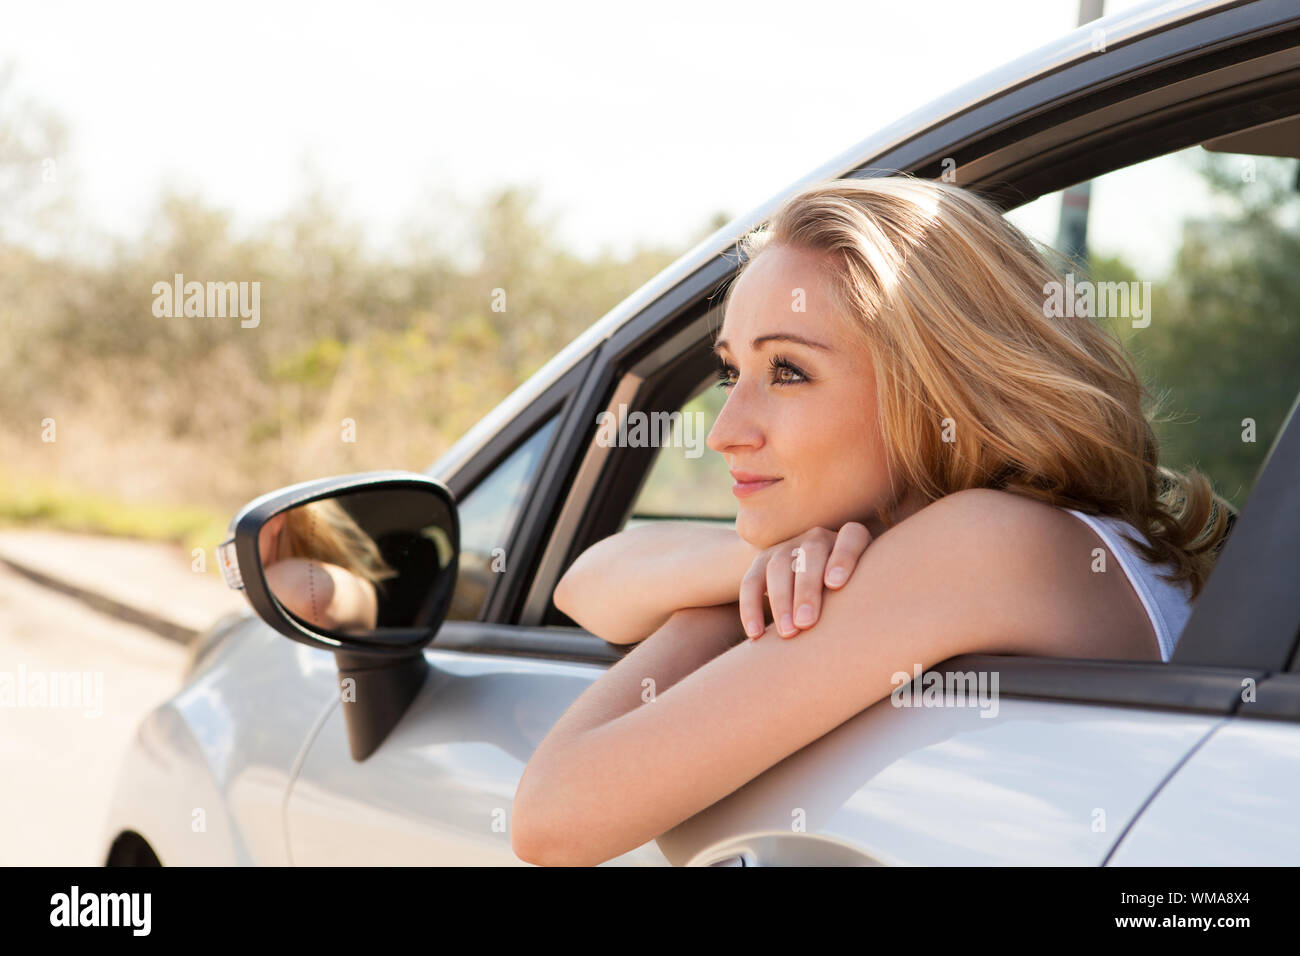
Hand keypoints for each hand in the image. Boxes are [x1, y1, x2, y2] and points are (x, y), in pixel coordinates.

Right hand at [738, 522, 872, 639]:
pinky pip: (751, 582)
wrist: (814, 583)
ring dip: (782, 601)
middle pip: (812, 553)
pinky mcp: (762, 561)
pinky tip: (757, 634)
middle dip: (807, 589)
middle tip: (807, 623)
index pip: (851, 537)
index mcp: (849, 540)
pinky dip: (751, 608)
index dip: (844, 557)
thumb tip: (874, 636)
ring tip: (788, 633)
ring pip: (780, 566)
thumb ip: (871, 600)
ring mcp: (788, 547)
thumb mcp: (864, 592)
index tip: (836, 585)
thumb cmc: (852, 597)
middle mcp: (818, 538)